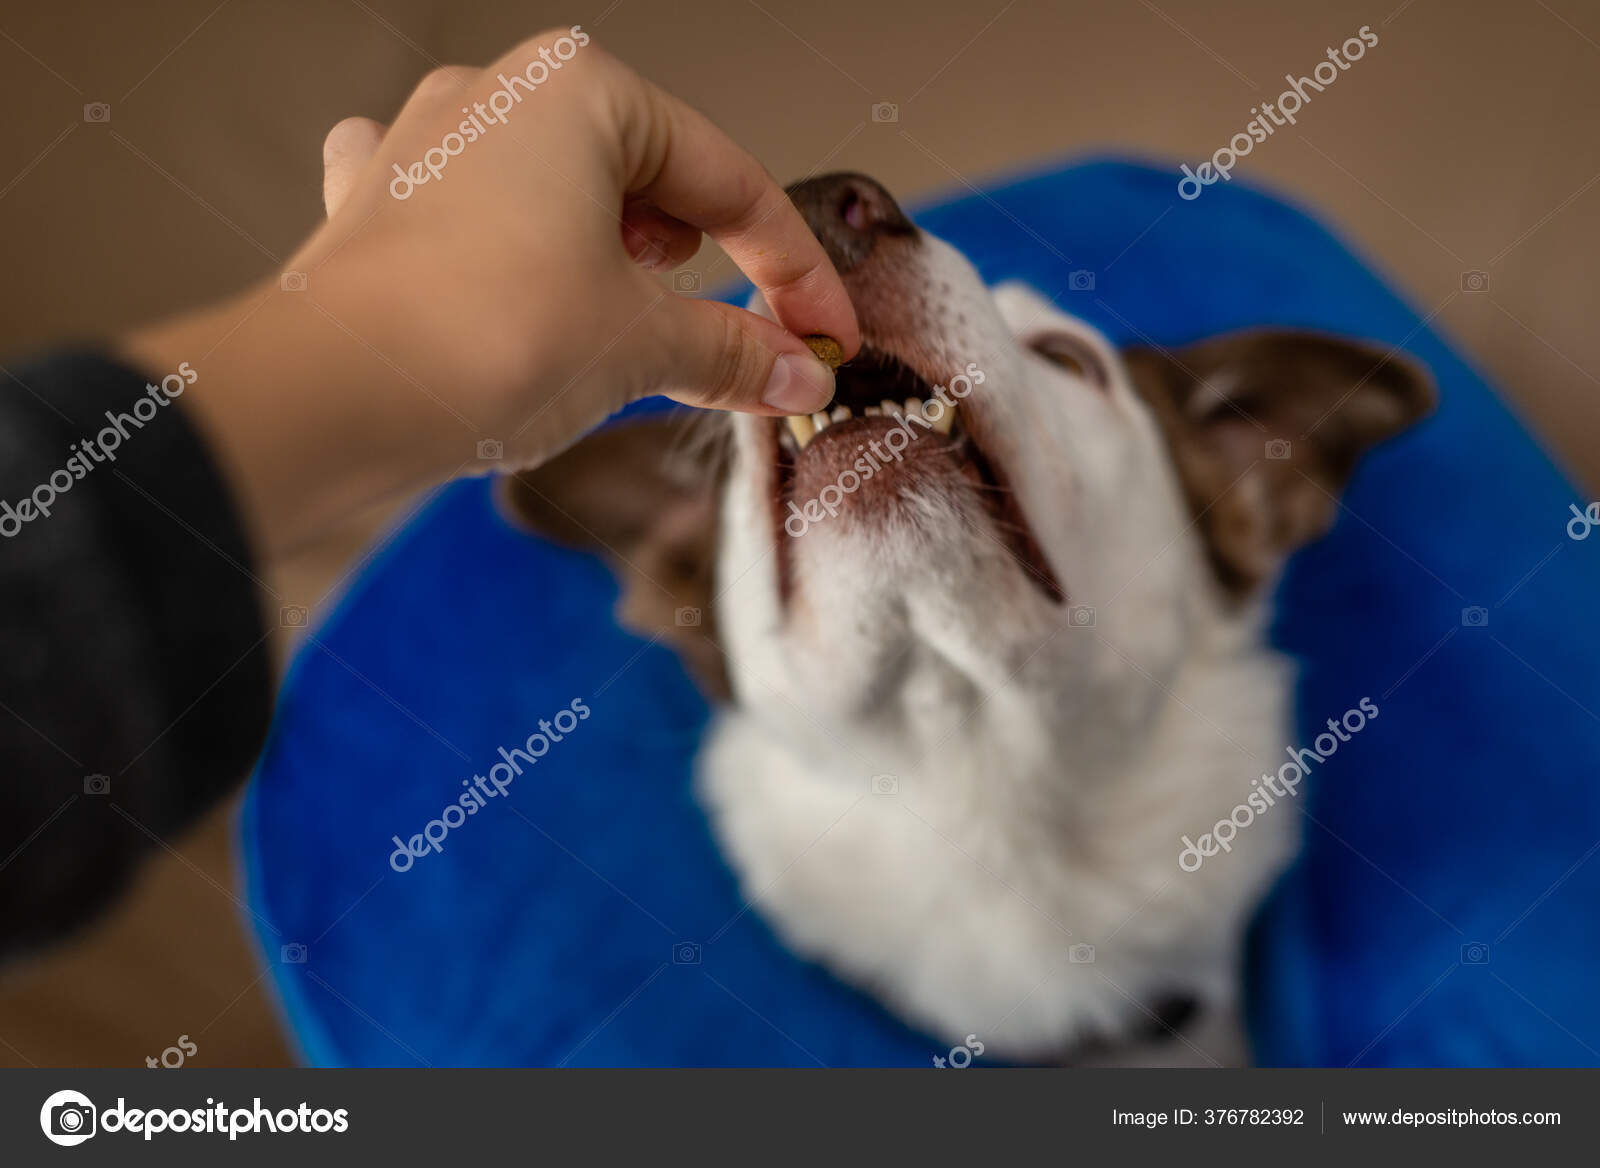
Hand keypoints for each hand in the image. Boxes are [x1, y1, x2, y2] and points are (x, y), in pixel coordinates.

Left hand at [122, 29, 856, 555]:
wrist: (331, 396)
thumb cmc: (481, 337)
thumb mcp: (641, 344)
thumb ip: (732, 350)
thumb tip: (796, 369)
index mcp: (580, 91)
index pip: (727, 182)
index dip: (791, 270)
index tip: (823, 330)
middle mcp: (495, 95)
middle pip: (645, 178)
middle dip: (701, 260)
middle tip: (739, 336)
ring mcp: (424, 145)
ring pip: (558, 193)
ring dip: (613, 258)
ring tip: (633, 318)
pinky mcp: (376, 208)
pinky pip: (471, 218)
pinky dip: (515, 257)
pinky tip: (515, 280)